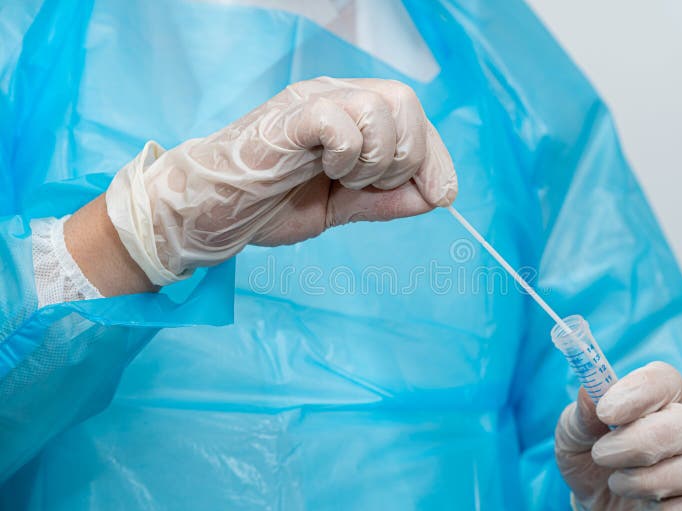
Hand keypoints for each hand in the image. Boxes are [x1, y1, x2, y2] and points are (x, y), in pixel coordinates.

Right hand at [105, 77, 457, 285]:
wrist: (214, 215)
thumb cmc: (271, 205)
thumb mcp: (345, 207)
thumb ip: (388, 199)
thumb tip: (438, 195)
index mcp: (350, 113)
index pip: (413, 115)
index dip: (435, 156)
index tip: (440, 194)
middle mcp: (335, 96)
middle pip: (405, 100)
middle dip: (406, 155)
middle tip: (372, 186)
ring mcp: (311, 102)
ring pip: (380, 106)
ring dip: (376, 158)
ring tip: (343, 179)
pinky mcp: (289, 119)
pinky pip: (341, 122)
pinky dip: (347, 155)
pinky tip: (324, 169)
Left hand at [555, 362, 681, 510]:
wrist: (599, 510)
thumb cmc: (591, 461)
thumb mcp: (573, 436)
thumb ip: (581, 416)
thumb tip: (588, 393)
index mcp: (662, 396)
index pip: (665, 379)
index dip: (638, 393)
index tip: (606, 412)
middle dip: (638, 443)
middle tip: (602, 455)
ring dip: (644, 481)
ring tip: (617, 483)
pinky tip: (646, 508)